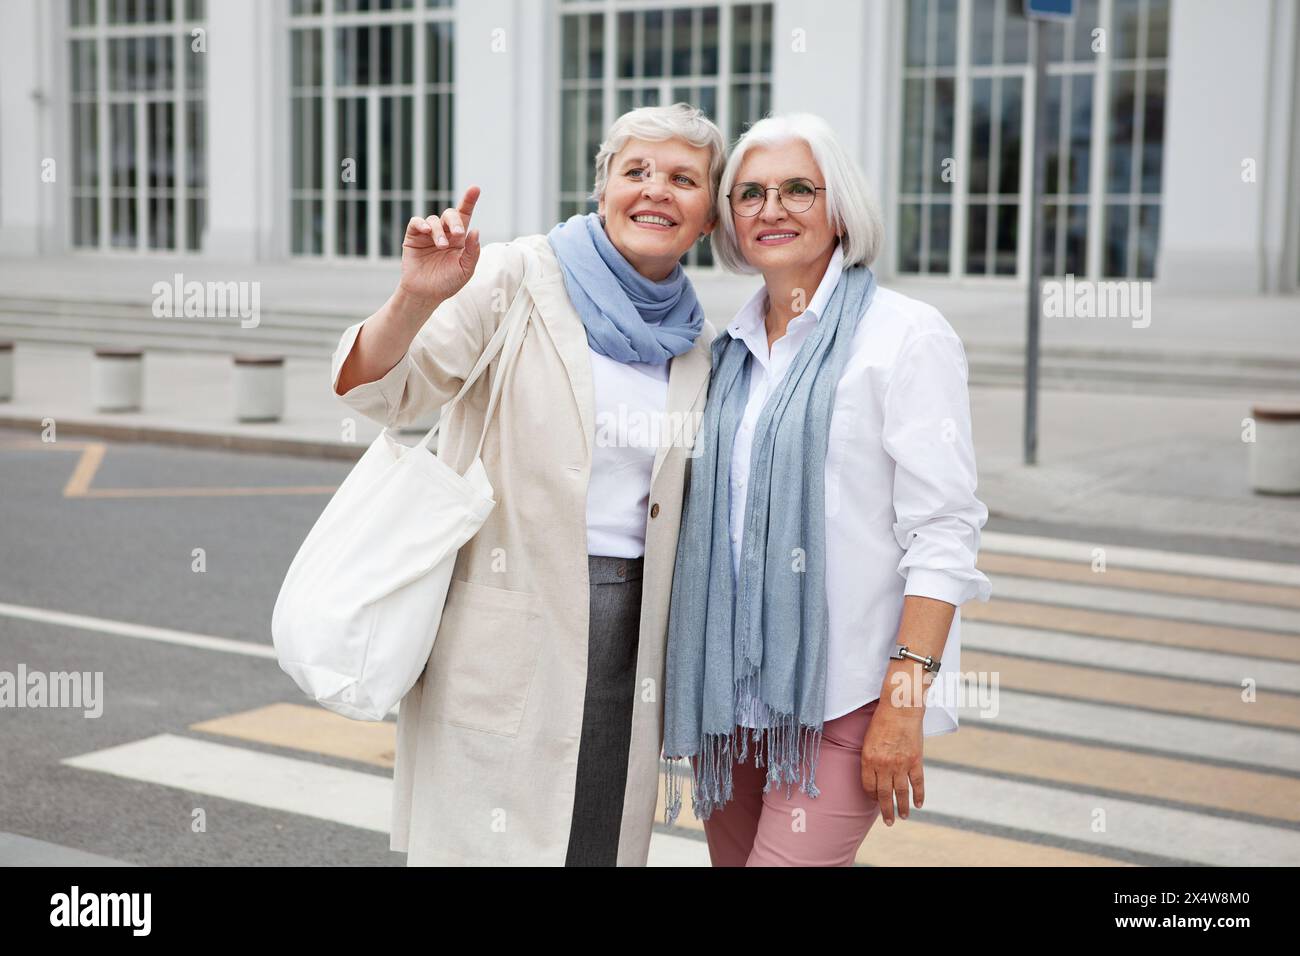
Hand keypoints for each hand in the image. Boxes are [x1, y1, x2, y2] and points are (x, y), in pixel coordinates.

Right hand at [397, 185, 482, 305]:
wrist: (426, 294)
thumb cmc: (447, 283)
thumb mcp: (465, 270)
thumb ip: (472, 252)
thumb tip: (476, 231)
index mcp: (459, 239)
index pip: (465, 216)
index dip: (469, 201)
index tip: (475, 188)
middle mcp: (444, 233)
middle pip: (450, 214)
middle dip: (455, 221)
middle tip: (458, 234)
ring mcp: (428, 234)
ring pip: (434, 219)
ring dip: (439, 231)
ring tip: (442, 246)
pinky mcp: (413, 237)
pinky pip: (416, 222)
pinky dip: (421, 223)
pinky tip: (426, 230)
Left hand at [860, 705, 925, 826]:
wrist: (901, 709)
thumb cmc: (882, 721)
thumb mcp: (868, 740)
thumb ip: (870, 758)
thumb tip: (874, 774)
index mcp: (868, 759)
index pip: (868, 786)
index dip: (871, 796)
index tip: (874, 801)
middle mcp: (883, 765)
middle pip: (883, 794)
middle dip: (886, 810)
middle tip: (888, 822)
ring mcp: (900, 765)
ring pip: (901, 793)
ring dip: (901, 807)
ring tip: (902, 817)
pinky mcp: (915, 761)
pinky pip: (917, 783)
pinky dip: (919, 795)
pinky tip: (918, 804)